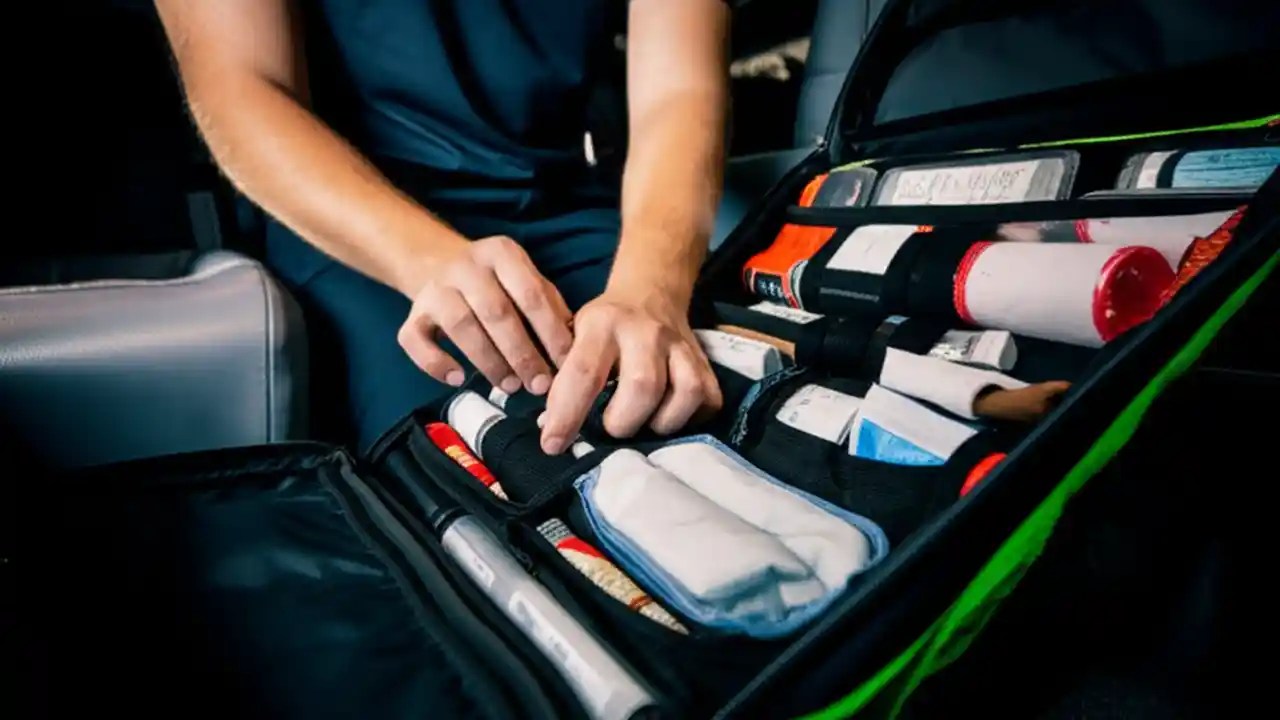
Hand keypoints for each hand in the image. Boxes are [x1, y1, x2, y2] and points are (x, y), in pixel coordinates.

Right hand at [397, 236, 574, 394]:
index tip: (565, 364)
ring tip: (509, 386)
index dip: (550, 332)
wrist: (436, 262)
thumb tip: (574, 347)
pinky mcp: (412, 313)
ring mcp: (435, 289)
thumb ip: (550, 307)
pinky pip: (415, 340)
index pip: (531, 294)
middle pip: (496, 312)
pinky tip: (458, 379)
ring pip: (460, 326)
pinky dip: (435, 363)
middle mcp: (466, 266)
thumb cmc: (496, 281)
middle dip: (521, 353)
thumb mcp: (525, 279)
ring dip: (488, 361)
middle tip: (538, 385)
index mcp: (501, 254)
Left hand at [539, 286, 722, 453]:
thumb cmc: (605, 326)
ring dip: (660, 423)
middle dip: (622, 422)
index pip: (584, 373)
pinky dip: (688, 419)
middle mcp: (646, 332)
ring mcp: (681, 346)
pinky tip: (668, 416)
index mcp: (603, 325)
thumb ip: (564, 380)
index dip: (568, 415)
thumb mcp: (574, 336)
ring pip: (685, 393)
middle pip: (642, 387)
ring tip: (643, 423)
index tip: (553, 445)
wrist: (650, 293)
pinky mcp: (706, 362)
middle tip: (610, 428)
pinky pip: (708, 400)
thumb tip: (551, 430)